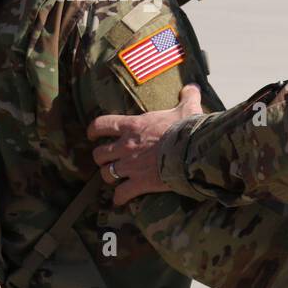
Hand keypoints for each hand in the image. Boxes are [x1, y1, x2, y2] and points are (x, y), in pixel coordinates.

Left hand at [87, 84, 203, 204]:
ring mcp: (131, 166)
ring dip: (108, 176)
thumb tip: (192, 87)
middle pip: (99, 154)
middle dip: (101, 158)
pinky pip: (122, 193)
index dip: (93, 130)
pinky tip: (120, 201)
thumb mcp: (187, 109)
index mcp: (132, 126)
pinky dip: (119, 198)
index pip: (101, 125)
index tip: (92, 135)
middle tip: (106, 160)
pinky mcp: (140, 183)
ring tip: (113, 179)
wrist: (195, 150)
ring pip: (106, 173)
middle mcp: (126, 146)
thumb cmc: (189, 128)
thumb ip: (187, 97)